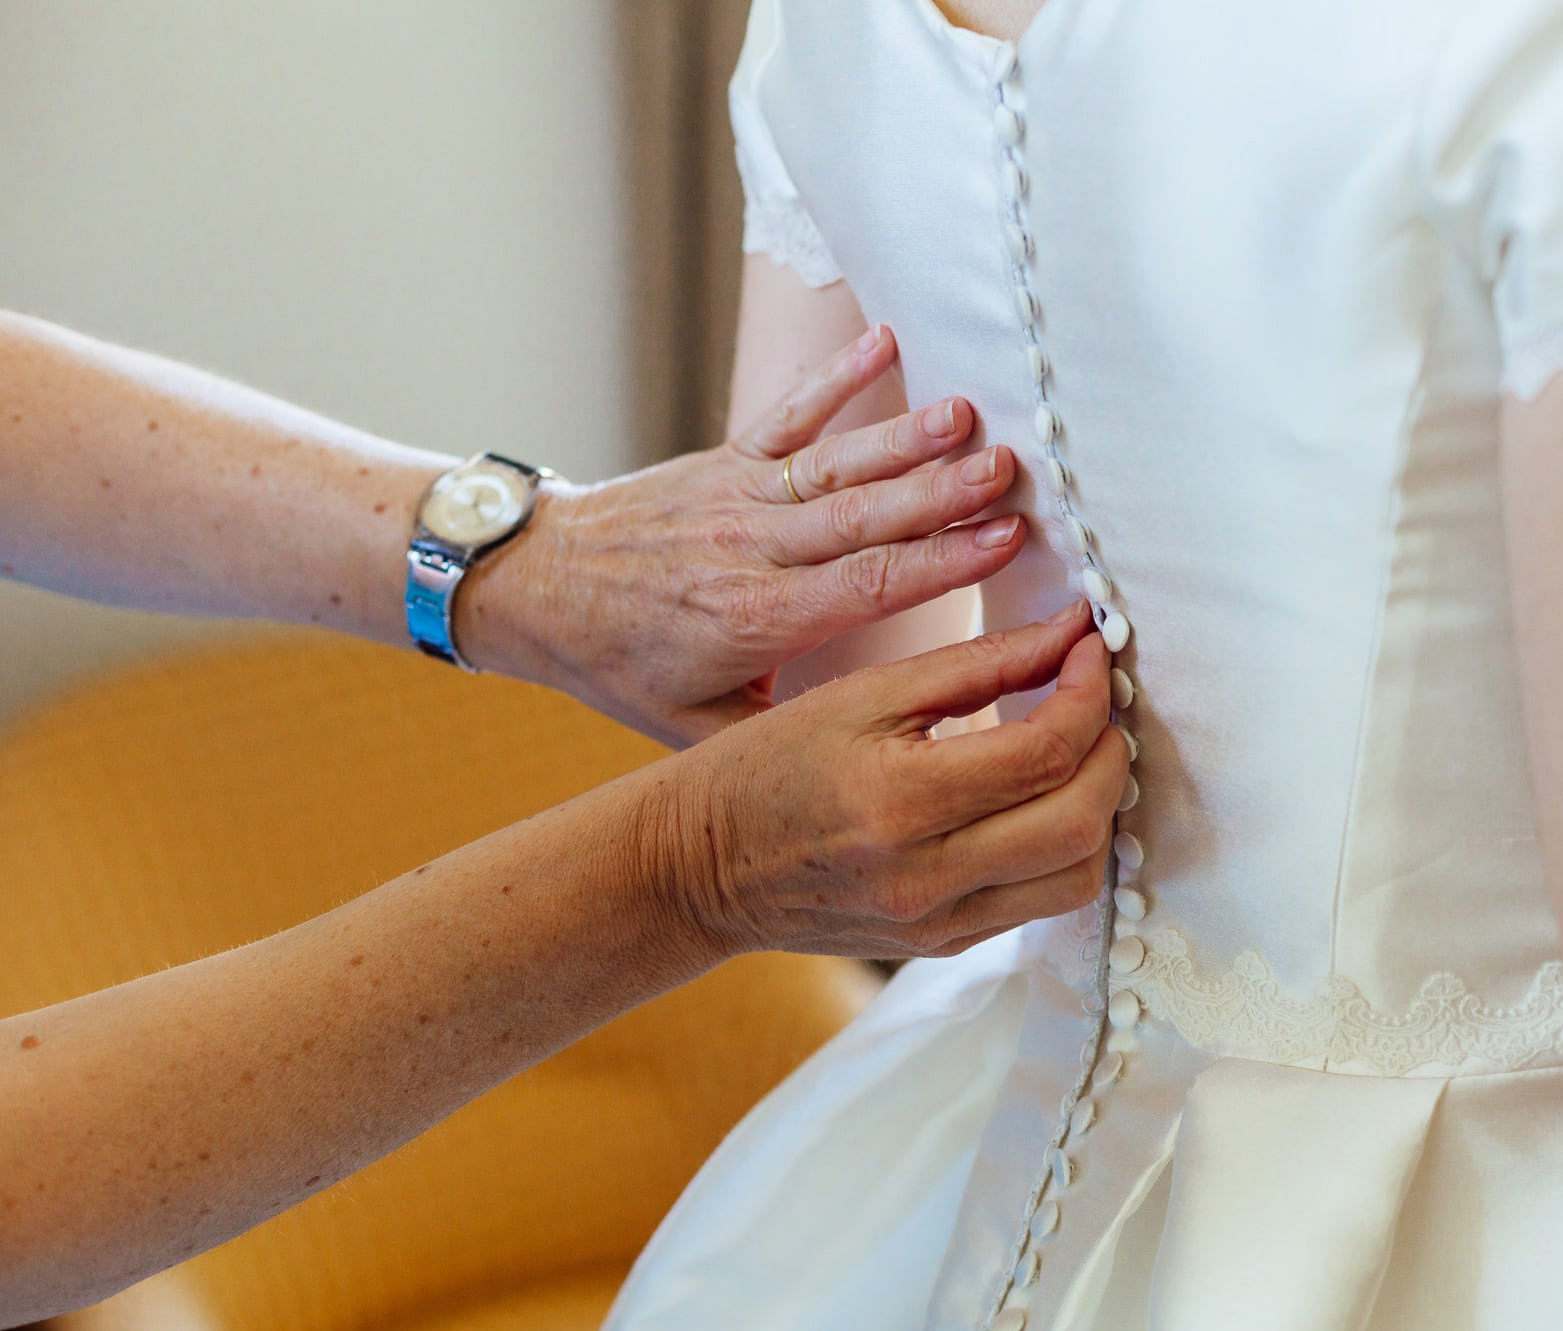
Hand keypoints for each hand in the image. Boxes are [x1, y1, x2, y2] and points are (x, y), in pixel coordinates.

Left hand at [463, 325, 1025, 746]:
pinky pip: (788, 414)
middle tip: (1013, 469)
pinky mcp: (724, 459)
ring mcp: (738, 495)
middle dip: (944, 492)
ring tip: (971, 414)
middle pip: (866, 516)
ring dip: (907, 436)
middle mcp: (753, 548)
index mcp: (756, 619)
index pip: (867, 586)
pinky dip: (838, 376)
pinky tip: (887, 341)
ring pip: (838, 463)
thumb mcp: (698, 729)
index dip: (942, 561)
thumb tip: (887, 741)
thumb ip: (788, 729)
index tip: (1006, 540)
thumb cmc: (621, 666)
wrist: (533, 589)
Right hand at [648, 604, 1129, 960]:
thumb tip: (1069, 633)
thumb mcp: (863, 696)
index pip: (1044, 752)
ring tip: (1076, 750)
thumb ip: (977, 665)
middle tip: (1096, 700)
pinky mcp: (945, 945)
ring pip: (1075, 877)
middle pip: (1080, 823)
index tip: (1088, 647)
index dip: (1087, 692)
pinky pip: (1039, 902)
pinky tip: (1042, 798)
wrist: (694, 869)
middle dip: (1109, 752)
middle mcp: (926, 878)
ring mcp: (939, 924)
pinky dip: (1061, 846)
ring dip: (1096, 807)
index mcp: (900, 802)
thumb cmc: (767, 768)